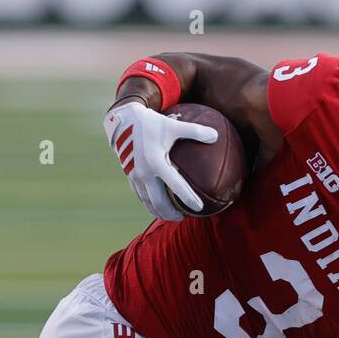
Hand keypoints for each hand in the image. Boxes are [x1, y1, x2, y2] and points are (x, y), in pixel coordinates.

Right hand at [103, 99, 216, 220]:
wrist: (122, 119)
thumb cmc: (151, 122)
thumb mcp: (173, 125)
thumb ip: (195, 131)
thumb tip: (216, 136)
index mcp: (156, 161)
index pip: (175, 185)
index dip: (187, 197)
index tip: (199, 208)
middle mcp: (144, 172)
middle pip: (158, 201)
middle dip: (170, 213)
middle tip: (183, 217)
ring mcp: (134, 175)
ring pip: (147, 202)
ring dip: (159, 212)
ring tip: (171, 216)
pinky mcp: (129, 175)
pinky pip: (140, 195)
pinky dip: (149, 204)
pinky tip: (157, 206)